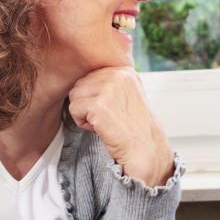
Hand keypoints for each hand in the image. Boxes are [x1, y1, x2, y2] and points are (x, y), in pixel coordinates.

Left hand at [68, 67, 174, 186]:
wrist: (145, 149)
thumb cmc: (135, 127)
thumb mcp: (128, 94)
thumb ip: (110, 83)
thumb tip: (83, 81)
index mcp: (123, 70)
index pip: (90, 76)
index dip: (95, 97)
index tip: (112, 110)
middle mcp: (117, 74)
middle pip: (80, 84)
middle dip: (88, 104)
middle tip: (107, 118)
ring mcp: (108, 88)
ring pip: (74, 96)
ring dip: (84, 113)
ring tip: (103, 122)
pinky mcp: (98, 104)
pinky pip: (74, 108)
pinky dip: (82, 122)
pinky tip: (99, 128)